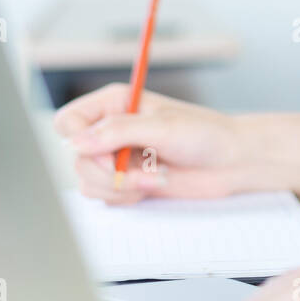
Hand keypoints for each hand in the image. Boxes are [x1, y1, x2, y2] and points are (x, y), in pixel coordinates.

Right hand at [53, 83, 249, 203]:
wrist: (230, 162)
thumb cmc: (205, 135)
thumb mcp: (164, 127)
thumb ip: (120, 132)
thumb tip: (77, 142)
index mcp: (115, 104)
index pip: (69, 122)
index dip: (77, 141)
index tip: (104, 153)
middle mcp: (111, 129)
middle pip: (76, 157)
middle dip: (107, 172)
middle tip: (141, 172)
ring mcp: (116, 157)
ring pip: (87, 180)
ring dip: (119, 187)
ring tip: (154, 178)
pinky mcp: (125, 181)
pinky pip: (104, 196)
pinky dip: (125, 196)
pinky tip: (152, 186)